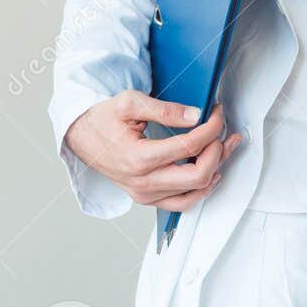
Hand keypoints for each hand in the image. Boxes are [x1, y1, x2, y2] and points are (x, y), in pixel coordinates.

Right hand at [63, 89, 242, 211]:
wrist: (81, 136)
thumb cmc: (102, 120)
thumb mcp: (130, 103)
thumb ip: (165, 109)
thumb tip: (194, 116)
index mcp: (138, 158)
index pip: (190, 146)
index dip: (212, 128)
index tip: (216, 114)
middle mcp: (143, 182)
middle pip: (198, 175)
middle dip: (218, 150)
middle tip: (223, 131)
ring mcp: (145, 194)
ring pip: (195, 191)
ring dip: (216, 168)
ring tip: (225, 147)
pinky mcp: (148, 199)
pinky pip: (183, 203)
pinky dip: (201, 188)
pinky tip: (211, 171)